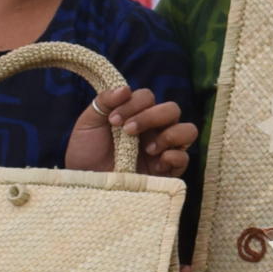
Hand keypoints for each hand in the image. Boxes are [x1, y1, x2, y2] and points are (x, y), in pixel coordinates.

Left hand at [67, 84, 198, 176]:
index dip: (134, 103)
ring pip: (188, 130)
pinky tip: (156, 162)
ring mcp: (162, 150)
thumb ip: (104, 102)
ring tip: (147, 148)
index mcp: (136, 114)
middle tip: (128, 131)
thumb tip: (125, 89)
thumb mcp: (88, 123)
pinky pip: (184, 158)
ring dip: (169, 134)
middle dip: (151, 116)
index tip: (113, 120)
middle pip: (172, 109)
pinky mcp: (167, 172)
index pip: (148, 97)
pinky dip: (174, 156)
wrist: (84, 182)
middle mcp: (153, 129)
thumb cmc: (86, 153)